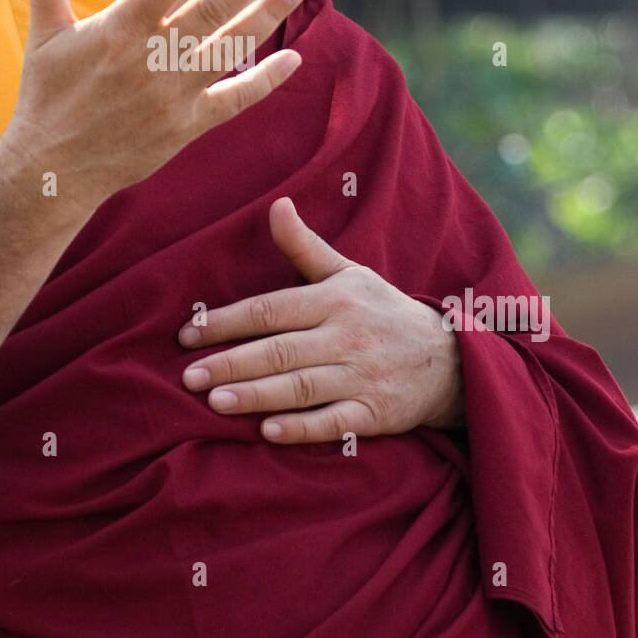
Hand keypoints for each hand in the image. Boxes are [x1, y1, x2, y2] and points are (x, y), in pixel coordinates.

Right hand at [4, 0, 307, 213]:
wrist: (53, 169)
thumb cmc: (47, 97)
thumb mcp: (44, 37)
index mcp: (119, 30)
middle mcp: (152, 59)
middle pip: (212, 9)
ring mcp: (173, 94)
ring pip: (231, 48)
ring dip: (266, 16)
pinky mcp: (187, 126)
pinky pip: (234, 100)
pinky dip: (265, 81)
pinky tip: (293, 60)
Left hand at [178, 197, 463, 441]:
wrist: (450, 359)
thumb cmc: (385, 311)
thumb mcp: (349, 273)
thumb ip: (304, 246)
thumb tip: (276, 205)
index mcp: (334, 299)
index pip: (270, 308)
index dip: (226, 321)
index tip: (187, 334)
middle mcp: (346, 335)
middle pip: (279, 350)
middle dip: (231, 363)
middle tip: (188, 376)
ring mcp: (361, 376)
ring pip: (300, 387)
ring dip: (256, 395)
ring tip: (214, 402)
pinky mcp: (375, 413)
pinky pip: (334, 422)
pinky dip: (302, 428)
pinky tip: (268, 432)